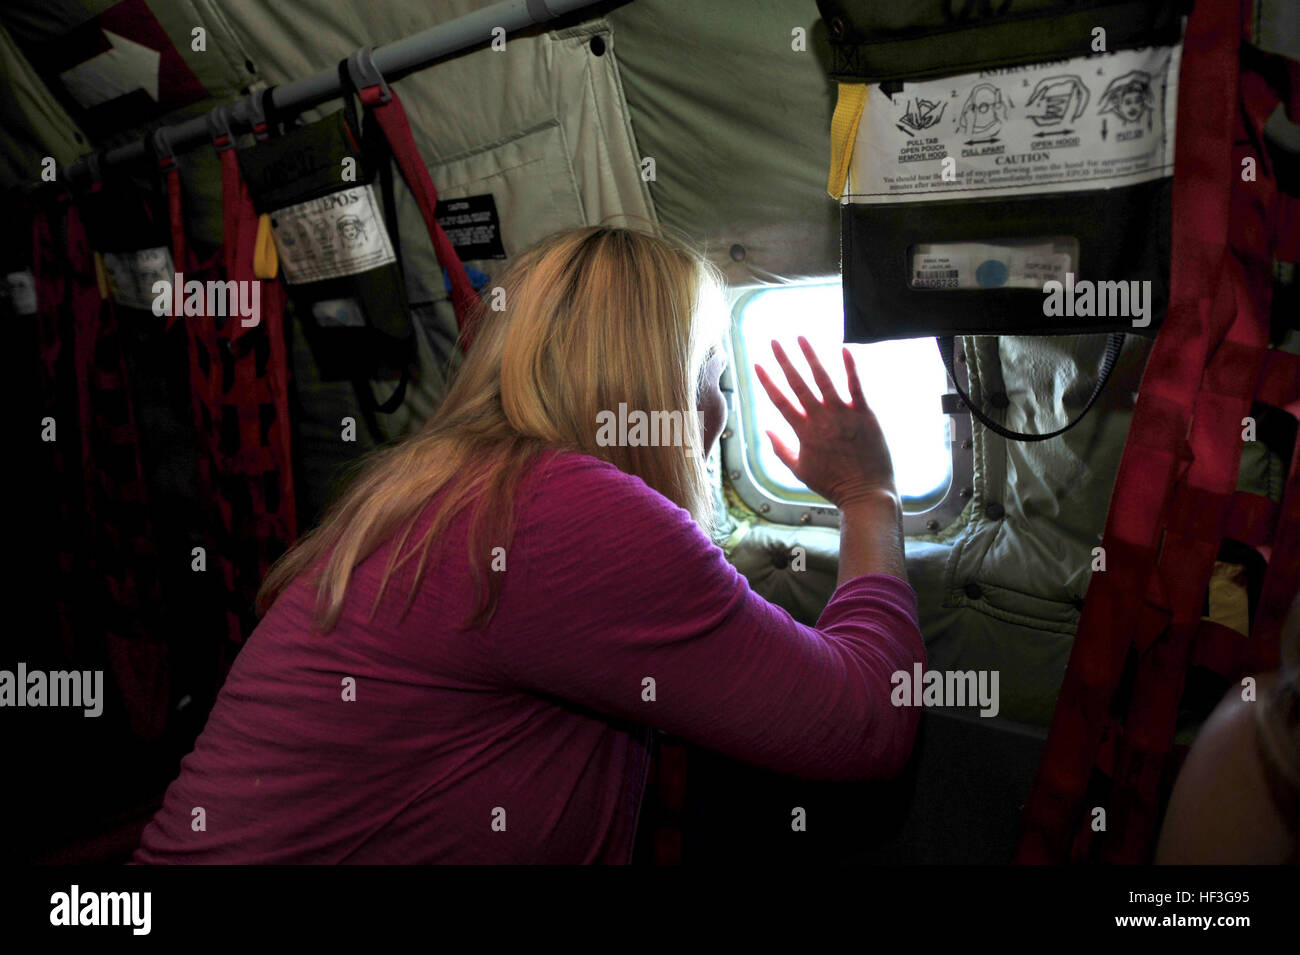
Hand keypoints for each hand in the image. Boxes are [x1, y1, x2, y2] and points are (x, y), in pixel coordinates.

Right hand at [754, 337, 896, 508]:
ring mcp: (843, 415)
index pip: (780, 401)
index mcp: (803, 432)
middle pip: (798, 384)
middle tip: (774, 341)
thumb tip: (766, 429)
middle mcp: (820, 419)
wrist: (866, 493)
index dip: (767, 381)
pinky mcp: (865, 414)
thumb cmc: (832, 484)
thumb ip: (780, 449)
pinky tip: (844, 348)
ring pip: (823, 379)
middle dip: (784, 361)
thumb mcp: (799, 470)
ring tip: (801, 338)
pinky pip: (857, 385)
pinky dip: (851, 366)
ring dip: (811, 356)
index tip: (756, 364)